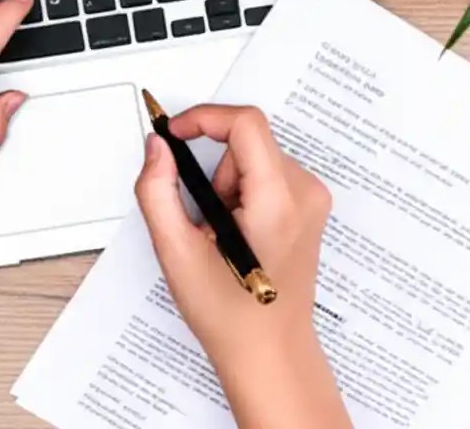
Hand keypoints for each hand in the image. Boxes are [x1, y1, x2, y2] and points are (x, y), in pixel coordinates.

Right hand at [135, 105, 350, 428]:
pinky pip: (266, 175)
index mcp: (277, 202)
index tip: (174, 133)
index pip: (246, 124)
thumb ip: (158, 190)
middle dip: (213, 173)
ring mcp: (312, 200)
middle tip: (203, 222)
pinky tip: (238, 235)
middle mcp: (304, 194)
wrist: (269, 352)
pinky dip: (242, 194)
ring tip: (221, 237)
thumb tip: (157, 147)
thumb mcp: (177, 251)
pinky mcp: (309, 207)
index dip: (203, 118)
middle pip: (246, 142)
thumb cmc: (230, 314)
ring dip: (227, 186)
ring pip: (253, 159)